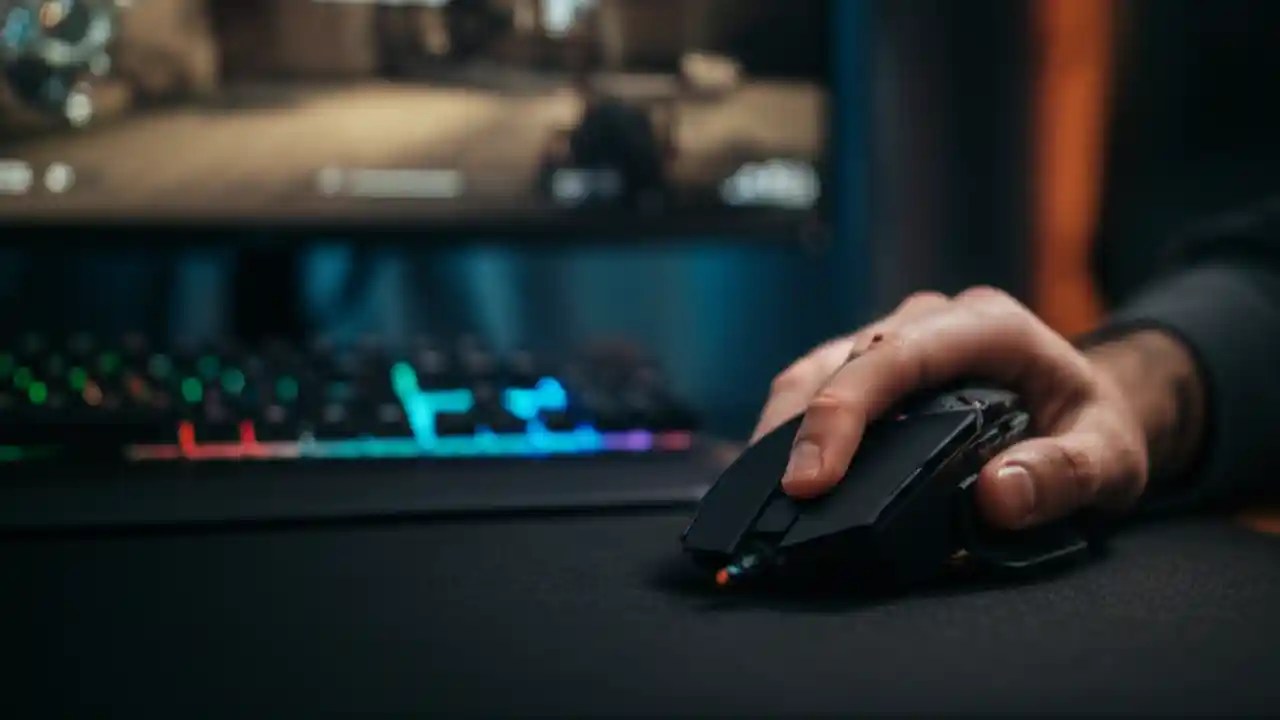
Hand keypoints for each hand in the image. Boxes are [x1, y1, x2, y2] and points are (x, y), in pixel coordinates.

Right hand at [752, 288, 1204, 529]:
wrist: (1084, 405)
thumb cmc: (1093, 425)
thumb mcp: (1111, 456)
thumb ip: (1067, 474)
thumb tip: (998, 495)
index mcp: (986, 325)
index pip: (898, 357)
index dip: (845, 413)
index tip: (814, 480)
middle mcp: (930, 320)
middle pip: (842, 362)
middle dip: (799, 432)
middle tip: (779, 504)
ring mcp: (893, 338)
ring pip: (814, 371)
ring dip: (781, 432)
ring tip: (761, 496)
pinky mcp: (870, 366)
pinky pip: (813, 387)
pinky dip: (787, 432)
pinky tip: (774, 477)